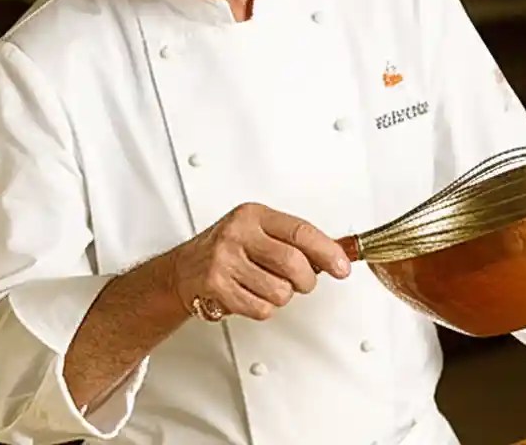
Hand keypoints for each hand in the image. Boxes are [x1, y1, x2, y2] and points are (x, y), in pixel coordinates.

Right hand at [166, 202, 350, 321]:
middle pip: (293, 263)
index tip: (342, 266)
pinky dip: (263, 308)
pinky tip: (250, 295)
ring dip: (281, 296)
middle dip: (306, 280)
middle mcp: (237, 234)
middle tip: (301, 282)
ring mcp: (225, 261)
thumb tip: (336, 256)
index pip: (300, 231)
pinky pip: (262, 309)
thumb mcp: (257, 232)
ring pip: (280, 292)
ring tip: (265, 286)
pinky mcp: (217, 287)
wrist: (184, 269)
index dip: (327, 251)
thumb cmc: (227, 249)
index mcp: (253, 215)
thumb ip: (292, 241)